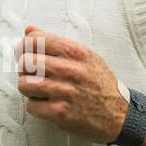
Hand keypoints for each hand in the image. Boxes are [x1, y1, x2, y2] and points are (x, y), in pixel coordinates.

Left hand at [14, 24, 127, 143]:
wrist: (120, 115)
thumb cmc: (100, 84)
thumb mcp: (86, 57)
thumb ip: (56, 43)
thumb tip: (29, 30)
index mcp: (77, 52)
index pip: (36, 40)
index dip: (24, 46)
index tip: (24, 53)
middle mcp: (70, 70)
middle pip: (26, 61)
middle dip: (24, 69)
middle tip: (32, 74)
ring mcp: (64, 92)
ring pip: (24, 84)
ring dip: (28, 88)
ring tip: (39, 90)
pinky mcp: (60, 113)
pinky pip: (30, 105)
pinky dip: (35, 106)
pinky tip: (46, 104)